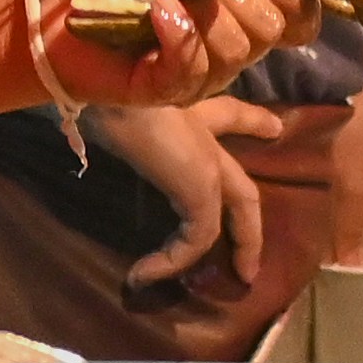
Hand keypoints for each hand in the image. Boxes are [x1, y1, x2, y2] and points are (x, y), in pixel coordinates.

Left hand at [38, 0, 308, 117]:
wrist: (47, 6)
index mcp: (238, 15)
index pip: (299, 20)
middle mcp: (227, 49)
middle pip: (271, 33)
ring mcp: (197, 74)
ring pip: (235, 52)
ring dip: (207, 13)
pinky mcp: (162, 91)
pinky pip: (189, 69)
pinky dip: (179, 35)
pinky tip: (160, 10)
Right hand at [98, 96, 281, 295]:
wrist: (114, 87)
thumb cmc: (110, 91)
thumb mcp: (115, 106)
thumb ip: (117, 117)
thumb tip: (87, 121)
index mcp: (187, 111)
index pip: (226, 116)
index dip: (251, 122)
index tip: (275, 128)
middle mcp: (204, 137)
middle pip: (241, 184)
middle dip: (250, 221)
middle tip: (254, 258)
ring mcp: (208, 162)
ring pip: (239, 208)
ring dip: (242, 246)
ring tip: (241, 276)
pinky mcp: (202, 189)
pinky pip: (198, 237)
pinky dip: (173, 261)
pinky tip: (142, 274)